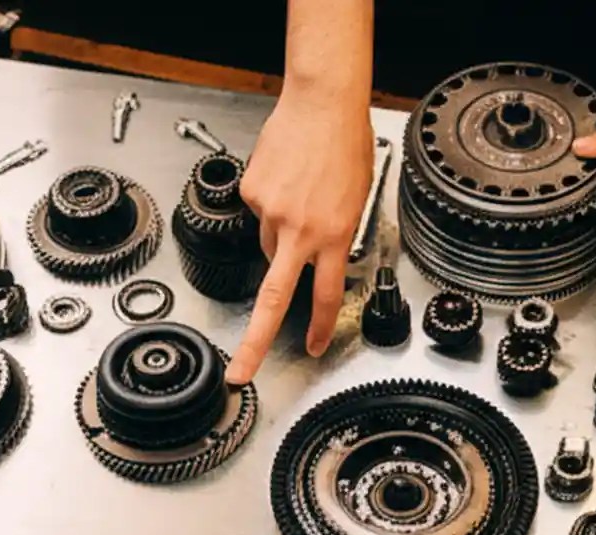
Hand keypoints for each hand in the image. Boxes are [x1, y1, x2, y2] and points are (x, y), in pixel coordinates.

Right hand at [225, 92, 373, 383]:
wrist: (322, 102)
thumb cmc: (346, 145)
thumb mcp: (355, 200)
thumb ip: (333, 236)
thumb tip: (312, 259)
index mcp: (334, 236)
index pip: (324, 296)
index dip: (317, 327)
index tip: (310, 347)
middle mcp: (301, 230)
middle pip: (273, 300)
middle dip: (254, 343)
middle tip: (240, 372)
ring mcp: (272, 212)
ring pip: (268, 243)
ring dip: (280, 234)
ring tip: (299, 198)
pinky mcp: (252, 192)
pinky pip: (259, 210)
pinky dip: (270, 202)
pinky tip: (285, 178)